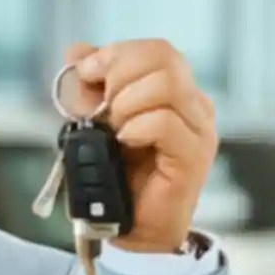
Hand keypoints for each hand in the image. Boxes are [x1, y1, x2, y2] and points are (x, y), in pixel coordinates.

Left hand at [63, 39, 217, 253]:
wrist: (128, 224)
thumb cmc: (118, 173)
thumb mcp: (95, 118)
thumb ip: (90, 84)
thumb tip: (76, 51)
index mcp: (175, 92)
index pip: (156, 50)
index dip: (115, 54)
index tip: (86, 74)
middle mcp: (194, 106)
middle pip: (164, 58)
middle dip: (118, 75)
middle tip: (103, 106)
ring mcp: (198, 131)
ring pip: (166, 85)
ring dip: (126, 103)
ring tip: (116, 128)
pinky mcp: (193, 158)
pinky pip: (164, 123)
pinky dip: (135, 127)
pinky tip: (125, 142)